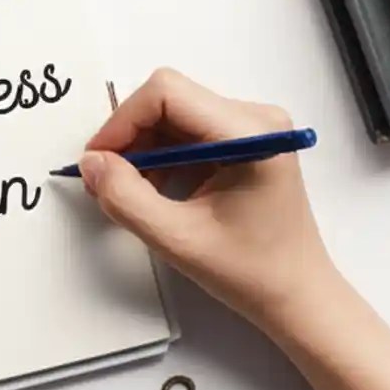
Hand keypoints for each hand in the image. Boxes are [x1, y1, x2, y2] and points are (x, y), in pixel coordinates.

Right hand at [81, 69, 334, 329]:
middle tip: (106, 182)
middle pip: (170, 101)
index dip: (123, 121)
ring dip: (144, 150)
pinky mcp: (245, 143)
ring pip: (175, 116)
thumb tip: (91, 162)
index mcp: (250, 132)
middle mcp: (255, 118)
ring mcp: (252, 129)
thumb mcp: (178, 239)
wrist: (298, 296)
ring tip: (130, 193)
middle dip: (131, 137)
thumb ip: (126, 197)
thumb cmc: (251, 272)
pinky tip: (155, 192)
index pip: (168, 93)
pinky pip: (189, 133)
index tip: (99, 161)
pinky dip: (163, 158)